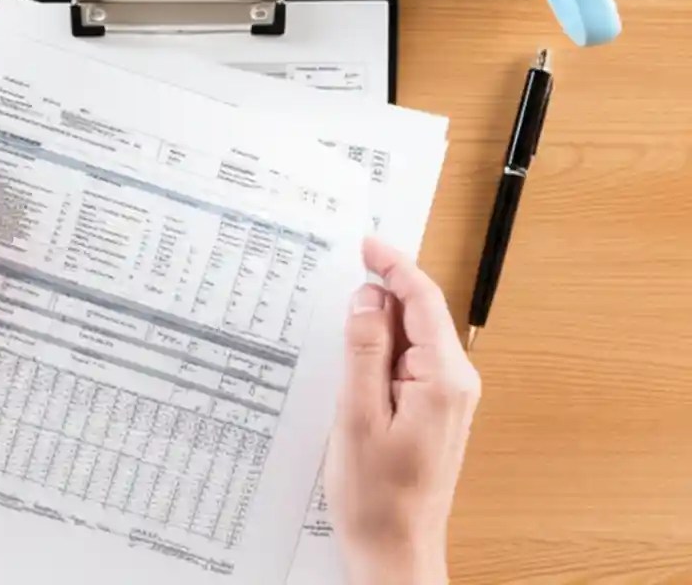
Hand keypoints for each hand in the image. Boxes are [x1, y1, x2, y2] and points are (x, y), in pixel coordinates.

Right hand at [326, 238, 481, 584]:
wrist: (394, 550)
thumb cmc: (376, 496)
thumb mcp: (357, 415)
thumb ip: (364, 351)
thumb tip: (366, 298)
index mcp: (443, 380)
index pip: (423, 300)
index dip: (394, 265)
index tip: (367, 243)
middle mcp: (455, 384)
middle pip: (420, 315)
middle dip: (382, 290)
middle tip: (341, 272)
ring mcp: (447, 399)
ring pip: (411, 339)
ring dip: (378, 323)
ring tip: (339, 317)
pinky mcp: (433, 411)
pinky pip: (407, 363)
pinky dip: (380, 350)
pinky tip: (354, 355)